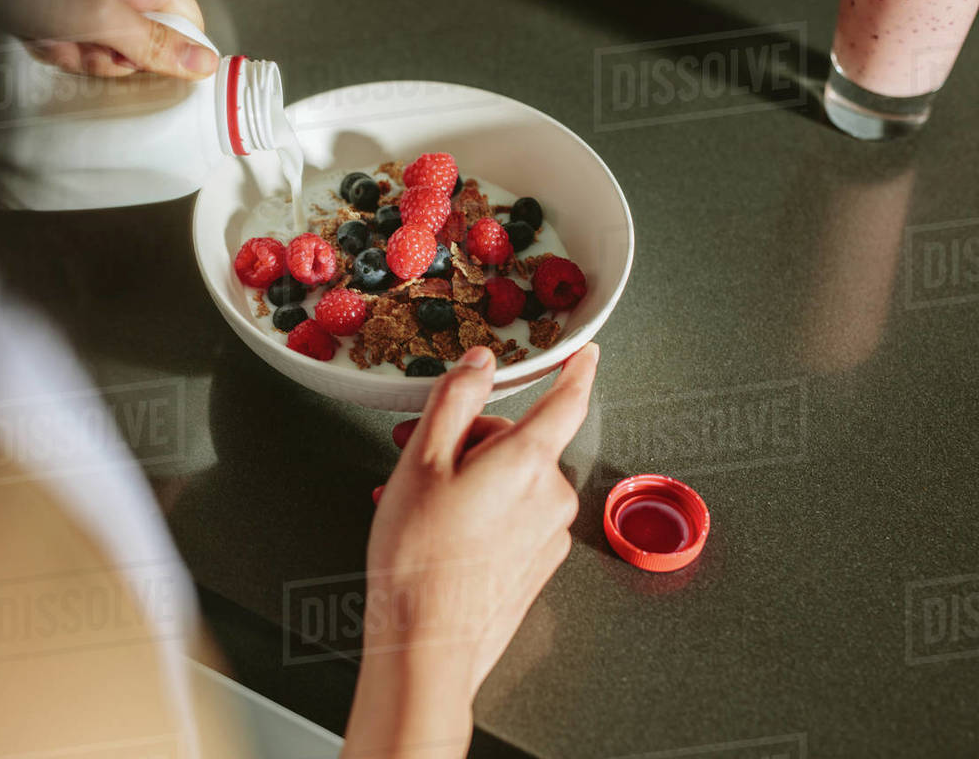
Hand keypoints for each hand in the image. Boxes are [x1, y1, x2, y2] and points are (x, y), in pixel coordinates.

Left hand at [0, 0, 217, 77]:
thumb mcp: (102, 14)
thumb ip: (156, 44)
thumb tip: (204, 63)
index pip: (187, 25)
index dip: (173, 54)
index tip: (148, 68)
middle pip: (142, 46)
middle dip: (107, 56)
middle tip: (82, 40)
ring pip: (103, 51)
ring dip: (73, 52)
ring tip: (49, 30)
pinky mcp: (63, 10)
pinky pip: (73, 46)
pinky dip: (52, 45)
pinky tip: (35, 30)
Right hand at [343, 343, 598, 757]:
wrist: (426, 645)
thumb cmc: (420, 559)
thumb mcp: (422, 461)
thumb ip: (456, 400)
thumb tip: (480, 364)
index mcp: (528, 462)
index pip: (566, 401)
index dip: (575, 370)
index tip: (585, 354)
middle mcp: (550, 497)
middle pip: (518, 443)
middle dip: (469, 440)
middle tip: (415, 450)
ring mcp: (548, 535)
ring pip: (509, 483)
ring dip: (466, 479)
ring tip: (413, 499)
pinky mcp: (536, 565)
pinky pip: (511, 519)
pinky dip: (477, 513)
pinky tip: (436, 529)